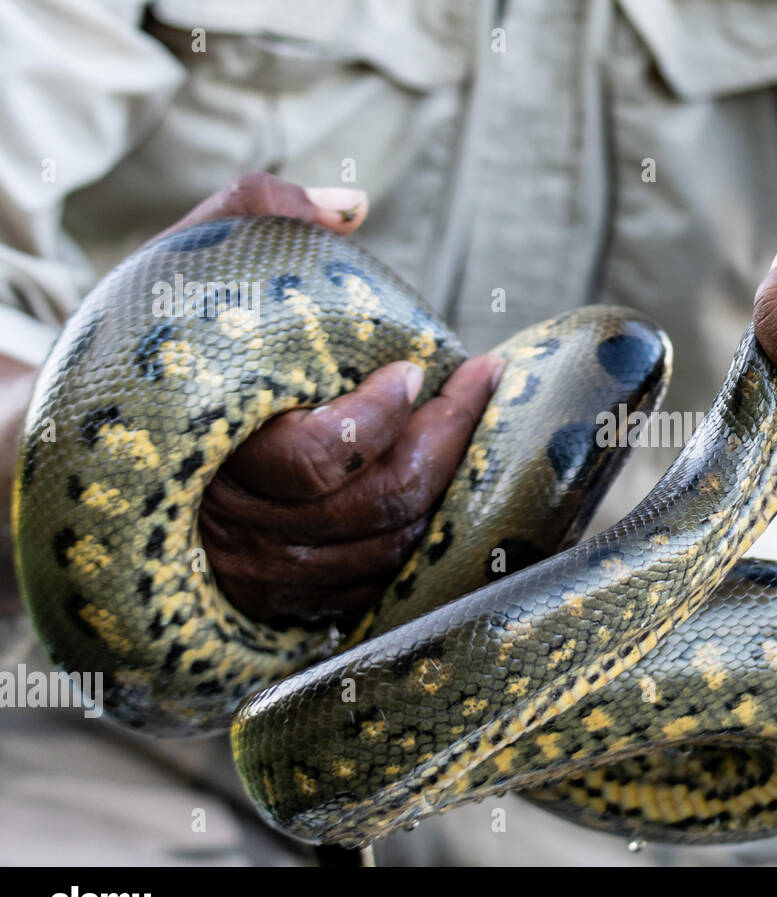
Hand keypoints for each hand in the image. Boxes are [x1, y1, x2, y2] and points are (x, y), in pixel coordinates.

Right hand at [180, 173, 502, 623]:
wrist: (88, 434)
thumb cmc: (149, 337)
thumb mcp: (190, 258)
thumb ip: (262, 211)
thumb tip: (352, 209)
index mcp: (211, 446)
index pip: (323, 456)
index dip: (386, 415)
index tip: (418, 367)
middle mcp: (237, 526)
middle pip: (377, 506)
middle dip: (448, 440)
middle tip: (477, 383)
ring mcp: (260, 572)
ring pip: (387, 551)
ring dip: (447, 488)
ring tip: (470, 424)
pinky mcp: (278, 597)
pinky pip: (373, 586)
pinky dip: (416, 537)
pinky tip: (439, 484)